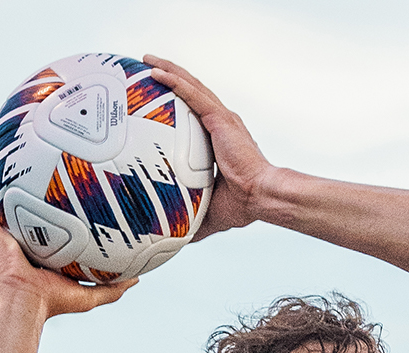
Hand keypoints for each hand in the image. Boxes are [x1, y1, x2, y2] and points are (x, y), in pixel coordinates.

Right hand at [0, 151, 135, 315]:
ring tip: (1, 146)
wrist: (25, 301)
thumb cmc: (53, 301)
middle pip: (18, 203)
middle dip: (22, 182)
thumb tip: (138, 279)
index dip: (49, 205)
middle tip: (31, 157)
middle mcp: (16, 236)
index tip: (61, 184)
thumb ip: (113, 286)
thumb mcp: (90, 292)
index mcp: (38, 249)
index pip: (44, 221)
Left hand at [142, 54, 279, 241]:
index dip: (178, 100)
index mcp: (220, 139)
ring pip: (190, 86)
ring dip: (169, 70)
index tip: (160, 95)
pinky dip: (174, 81)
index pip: (195, 113)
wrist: (261, 197)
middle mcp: (222, 124)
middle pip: (191, 92)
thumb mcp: (207, 210)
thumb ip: (190, 216)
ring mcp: (222, 119)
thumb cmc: (243, 204)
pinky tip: (155, 71)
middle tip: (147, 66)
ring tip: (147, 59)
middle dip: (171, 76)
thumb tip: (174, 237)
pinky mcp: (221, 120)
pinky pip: (192, 94)